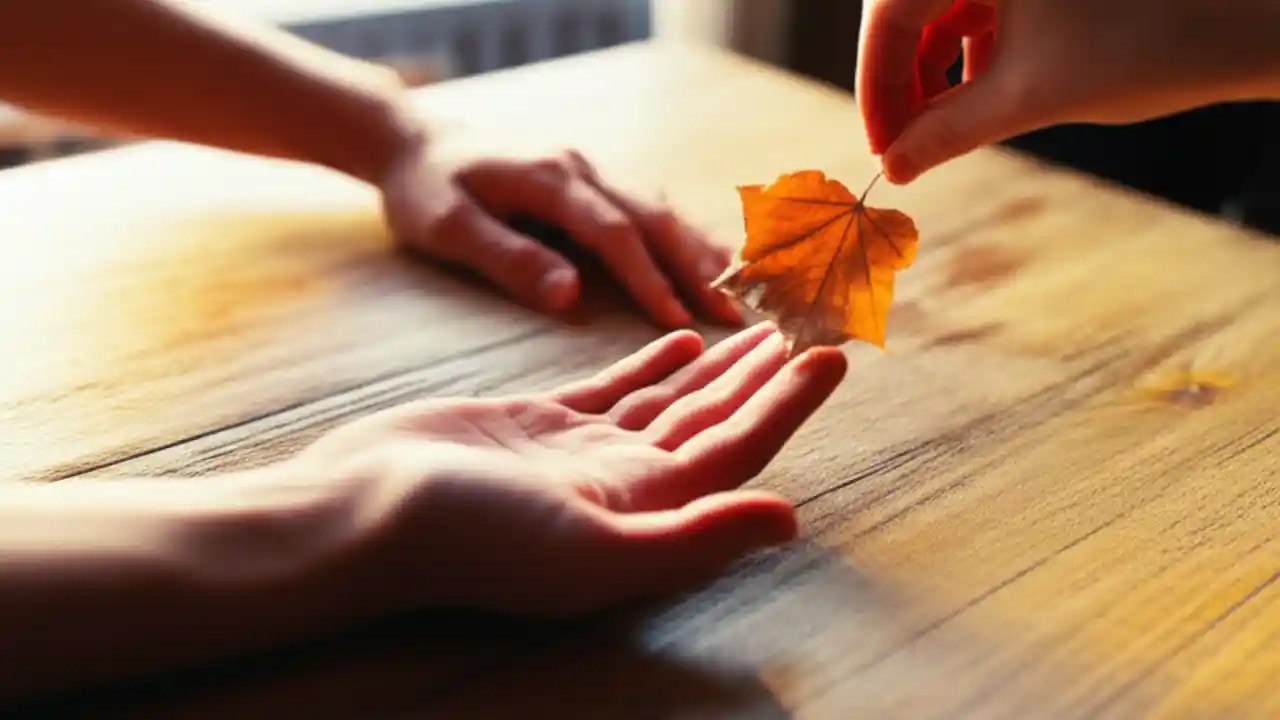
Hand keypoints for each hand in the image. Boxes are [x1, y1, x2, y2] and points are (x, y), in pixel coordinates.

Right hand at [294, 323, 845, 615]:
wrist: (363, 512)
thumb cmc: (468, 539)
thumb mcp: (590, 548)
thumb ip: (692, 536)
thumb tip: (789, 521)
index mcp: (645, 512)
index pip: (738, 451)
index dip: (788, 406)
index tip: (832, 355)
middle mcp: (623, 486)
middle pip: (714, 423)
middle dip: (766, 379)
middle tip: (811, 328)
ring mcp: (580, 454)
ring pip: (670, 403)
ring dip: (719, 369)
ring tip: (761, 331)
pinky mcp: (538, 425)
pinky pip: (613, 389)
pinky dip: (651, 367)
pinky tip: (681, 343)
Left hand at [378, 138, 742, 327]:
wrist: (415, 138)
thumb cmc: (424, 189)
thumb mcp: (447, 227)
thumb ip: (509, 258)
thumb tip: (570, 295)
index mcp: (549, 178)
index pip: (614, 233)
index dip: (649, 279)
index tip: (679, 320)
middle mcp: (581, 167)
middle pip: (653, 217)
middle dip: (695, 267)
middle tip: (734, 313)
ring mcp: (590, 168)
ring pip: (659, 208)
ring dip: (699, 250)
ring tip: (738, 291)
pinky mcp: (590, 178)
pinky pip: (647, 205)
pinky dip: (683, 234)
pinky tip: (708, 258)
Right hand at [858, 0, 1279, 182]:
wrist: (1244, 26)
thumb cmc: (1146, 47)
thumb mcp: (1029, 97)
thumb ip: (947, 132)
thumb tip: (893, 165)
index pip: (891, 12)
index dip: (876, 83)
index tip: (879, 143)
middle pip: (905, 6)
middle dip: (898, 76)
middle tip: (901, 143)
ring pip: (935, 7)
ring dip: (929, 69)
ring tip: (939, 129)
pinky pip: (971, 1)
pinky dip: (964, 49)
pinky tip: (974, 96)